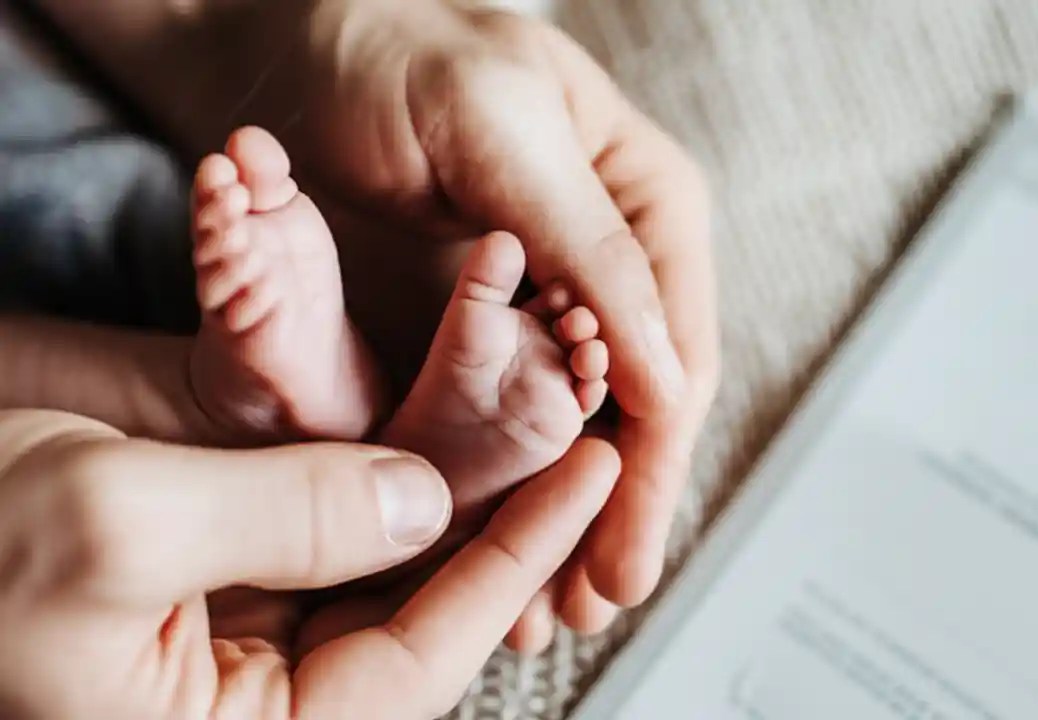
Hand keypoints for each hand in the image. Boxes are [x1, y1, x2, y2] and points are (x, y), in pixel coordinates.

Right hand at [0, 409, 618, 718]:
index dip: (518, 557)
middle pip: (419, 613)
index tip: (590, 471)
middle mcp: (256, 701)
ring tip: (531, 420)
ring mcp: (244, 642)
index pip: (425, 655)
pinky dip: (383, 481)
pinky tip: (433, 430)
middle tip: (577, 433)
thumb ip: (280, 516)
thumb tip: (419, 501)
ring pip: (383, 571)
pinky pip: (329, 536)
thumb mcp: (115, 525)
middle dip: (502, 523)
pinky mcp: (226, 586)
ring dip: (454, 496)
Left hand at [246, 0, 718, 627]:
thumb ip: (589, 245)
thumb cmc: (397, 56)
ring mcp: (547, 305)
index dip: (653, 468)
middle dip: (614, 515)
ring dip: (563, 522)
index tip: (625, 557)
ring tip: (544, 611)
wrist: (288, 59)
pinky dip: (505, 491)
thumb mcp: (499, 131)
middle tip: (590, 606)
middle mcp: (609, 266)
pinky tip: (491, 544)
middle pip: (633, 412)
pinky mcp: (484, 330)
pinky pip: (508, 423)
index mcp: (644, 208)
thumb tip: (666, 375)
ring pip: (576, 432)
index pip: (671, 356)